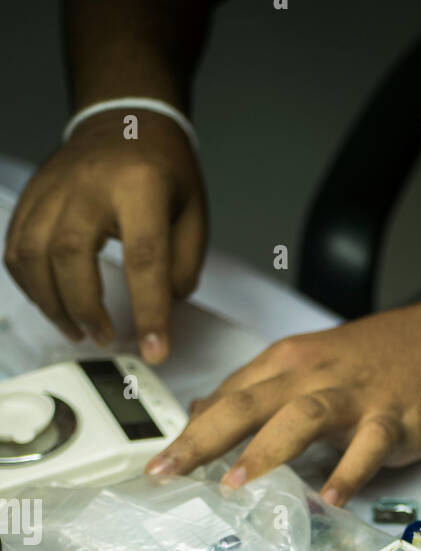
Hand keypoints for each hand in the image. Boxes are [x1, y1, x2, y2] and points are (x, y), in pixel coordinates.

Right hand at [3, 110, 206, 361]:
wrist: (125, 120)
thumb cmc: (163, 170)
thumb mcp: (193, 213)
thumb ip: (184, 265)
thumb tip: (163, 308)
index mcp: (139, 185)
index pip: (144, 258)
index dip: (149, 311)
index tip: (156, 351)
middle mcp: (88, 183)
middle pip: (71, 255)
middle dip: (86, 309)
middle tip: (104, 338)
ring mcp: (54, 187)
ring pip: (33, 253)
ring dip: (52, 303)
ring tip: (77, 329)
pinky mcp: (33, 196)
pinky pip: (16, 247)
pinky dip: (30, 284)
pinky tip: (52, 303)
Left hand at [145, 298, 420, 503]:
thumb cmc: (379, 359)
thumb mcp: (309, 364)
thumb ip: (256, 391)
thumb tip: (200, 412)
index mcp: (288, 362)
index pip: (228, 397)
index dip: (189, 431)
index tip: (159, 466)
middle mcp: (314, 375)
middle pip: (248, 403)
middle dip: (203, 439)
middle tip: (169, 472)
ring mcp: (355, 397)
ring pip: (301, 417)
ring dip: (265, 451)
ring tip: (234, 486)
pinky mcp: (394, 418)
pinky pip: (369, 446)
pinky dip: (350, 471)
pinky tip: (332, 498)